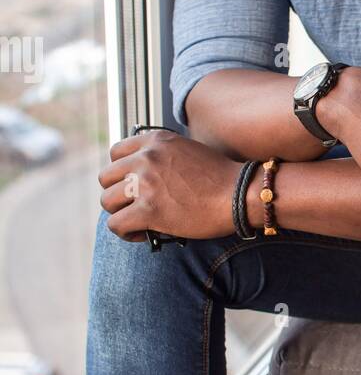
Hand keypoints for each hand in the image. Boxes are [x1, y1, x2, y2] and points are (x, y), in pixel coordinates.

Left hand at [97, 128, 240, 241]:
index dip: (120, 172)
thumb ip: (163, 156)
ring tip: (137, 221)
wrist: (241, 194)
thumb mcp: (188, 151)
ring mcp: (145, 183)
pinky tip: (141, 233)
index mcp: (155, 140)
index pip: (115, 153)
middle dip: (118, 194)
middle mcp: (146, 157)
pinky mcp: (149, 210)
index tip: (131, 185)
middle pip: (105, 177)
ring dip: (120, 213)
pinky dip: (125, 232)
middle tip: (133, 205)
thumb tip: (143, 175)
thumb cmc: (221, 178)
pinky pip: (116, 224)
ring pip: (107, 201)